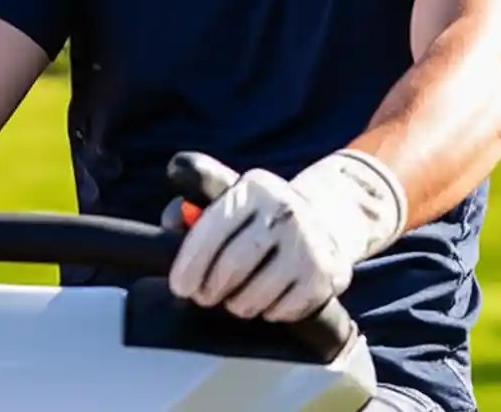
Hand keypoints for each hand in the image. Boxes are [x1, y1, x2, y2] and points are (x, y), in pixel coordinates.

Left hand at [165, 150, 406, 322]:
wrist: (325, 223)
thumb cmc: (260, 220)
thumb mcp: (230, 203)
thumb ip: (192, 212)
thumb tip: (174, 223)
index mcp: (254, 188)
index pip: (213, 229)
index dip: (190, 263)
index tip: (180, 285)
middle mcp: (285, 209)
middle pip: (231, 267)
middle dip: (208, 290)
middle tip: (204, 297)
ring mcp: (308, 242)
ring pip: (254, 295)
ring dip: (237, 305)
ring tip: (235, 299)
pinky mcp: (326, 274)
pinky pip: (282, 310)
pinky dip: (268, 313)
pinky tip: (267, 301)